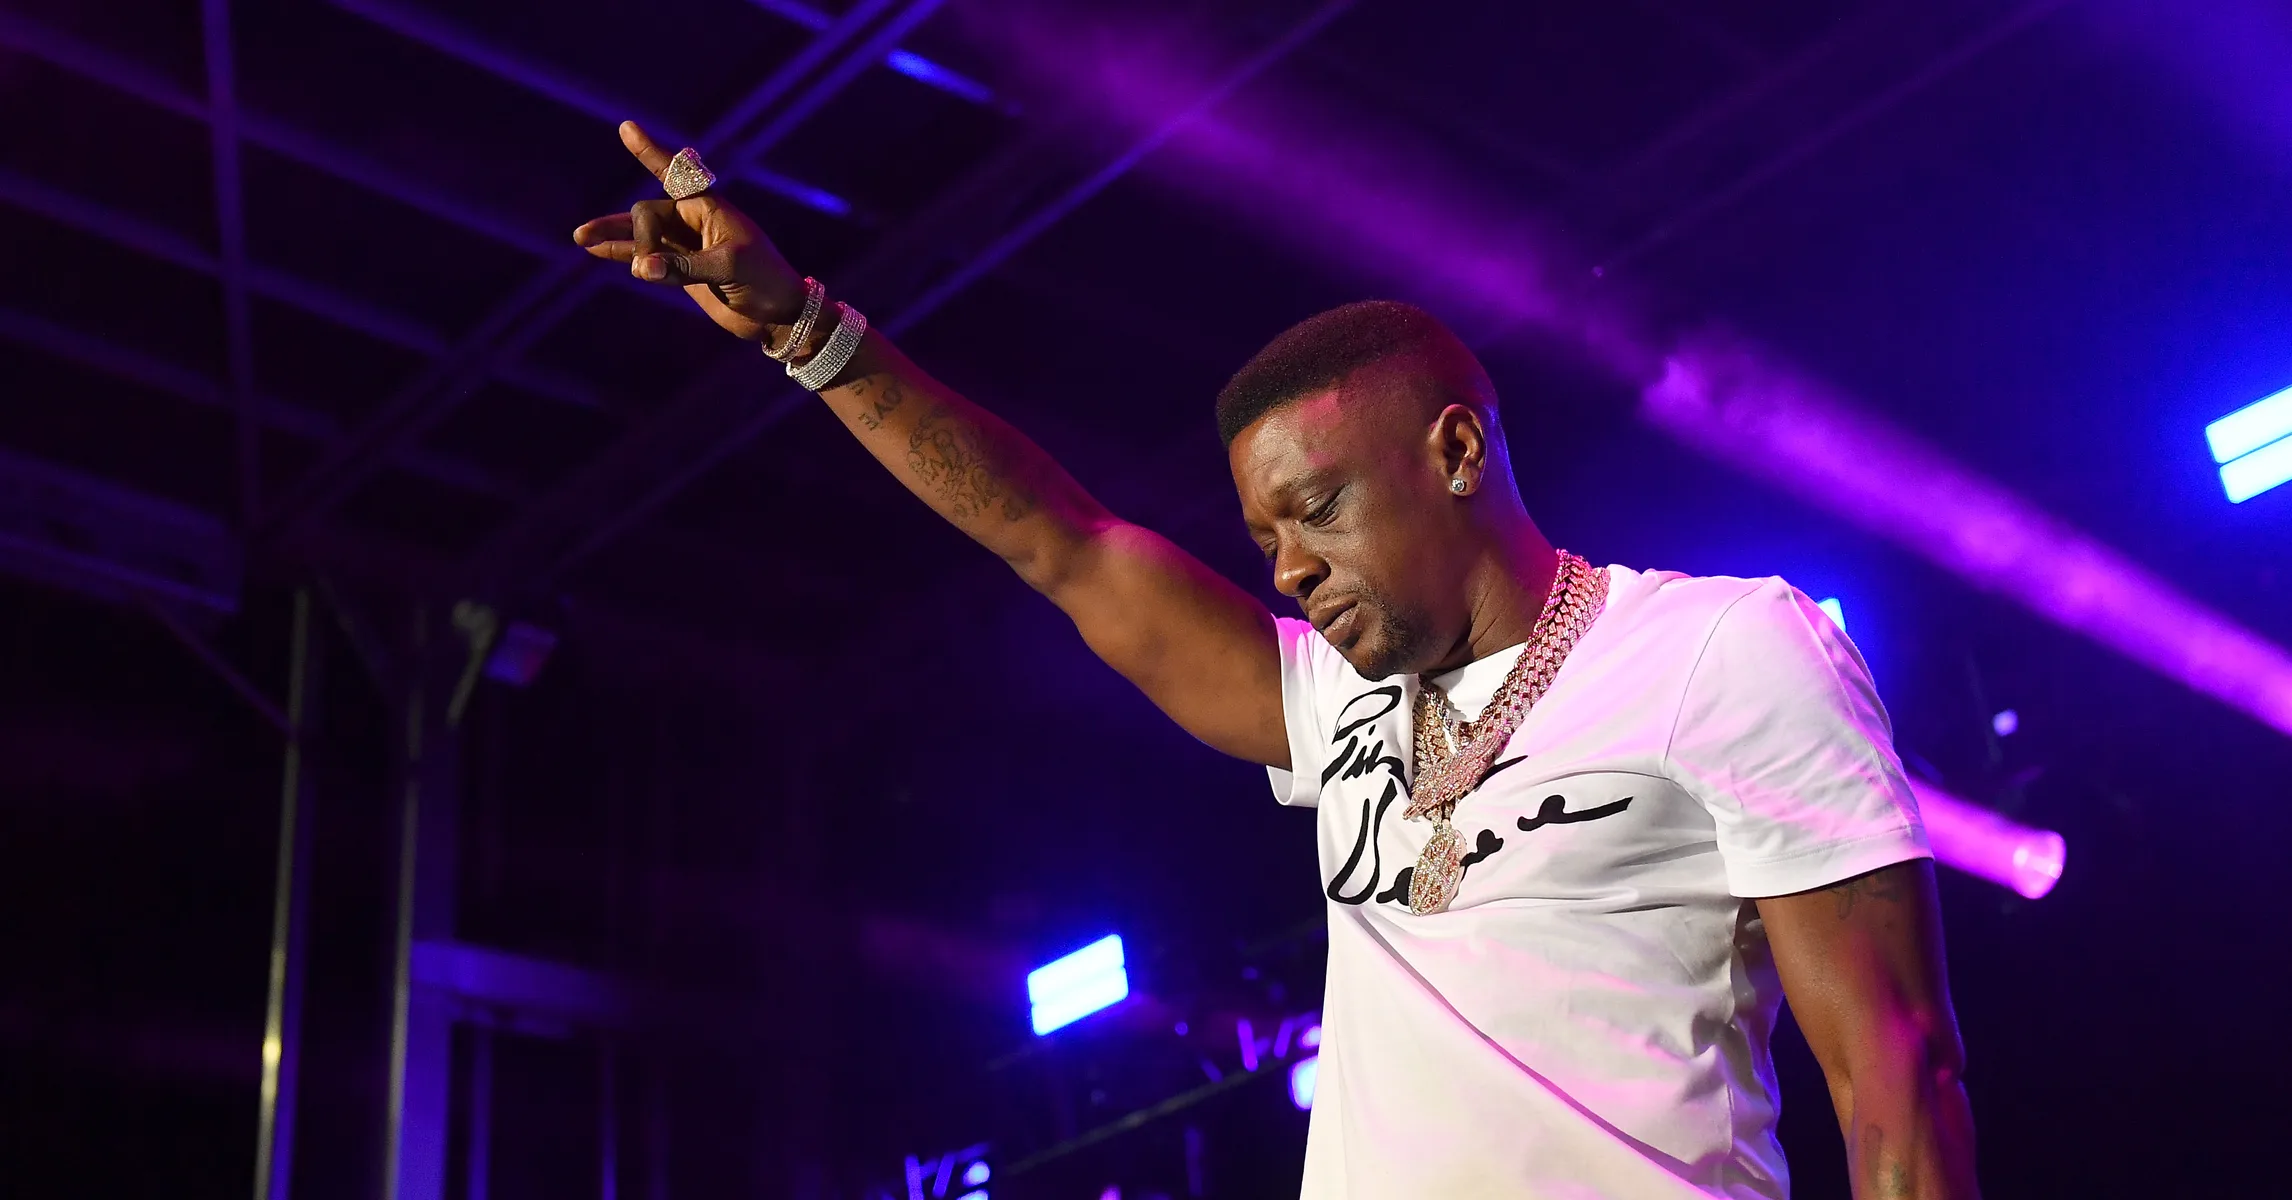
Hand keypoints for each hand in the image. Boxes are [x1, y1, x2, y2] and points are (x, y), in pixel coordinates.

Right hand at [572, 121, 804, 341]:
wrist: (777, 314)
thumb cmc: (766, 280)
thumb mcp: (730, 267)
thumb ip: (684, 267)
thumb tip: (641, 269)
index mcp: (709, 207)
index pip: (675, 173)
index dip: (649, 152)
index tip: (627, 128)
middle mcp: (691, 221)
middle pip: (646, 215)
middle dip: (641, 239)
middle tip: (650, 267)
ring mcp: (683, 245)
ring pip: (638, 235)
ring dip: (611, 236)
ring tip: (580, 238)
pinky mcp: (678, 270)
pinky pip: (642, 257)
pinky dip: (619, 254)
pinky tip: (594, 250)